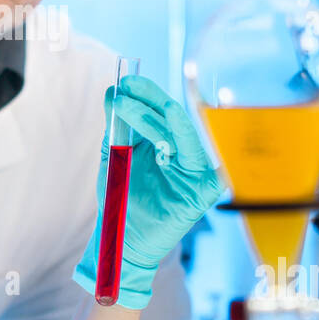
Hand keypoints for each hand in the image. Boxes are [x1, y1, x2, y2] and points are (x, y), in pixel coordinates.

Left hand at [72, 75, 223, 309]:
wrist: (119, 238)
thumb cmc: (119, 200)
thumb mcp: (113, 156)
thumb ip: (115, 125)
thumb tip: (110, 90)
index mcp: (165, 144)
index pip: (160, 111)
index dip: (145, 93)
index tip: (123, 81)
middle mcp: (183, 153)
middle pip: (173, 118)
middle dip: (149, 100)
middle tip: (126, 88)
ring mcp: (196, 170)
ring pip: (183, 135)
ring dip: (154, 118)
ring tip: (129, 105)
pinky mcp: (205, 190)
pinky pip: (208, 164)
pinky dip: (194, 145)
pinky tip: (177, 130)